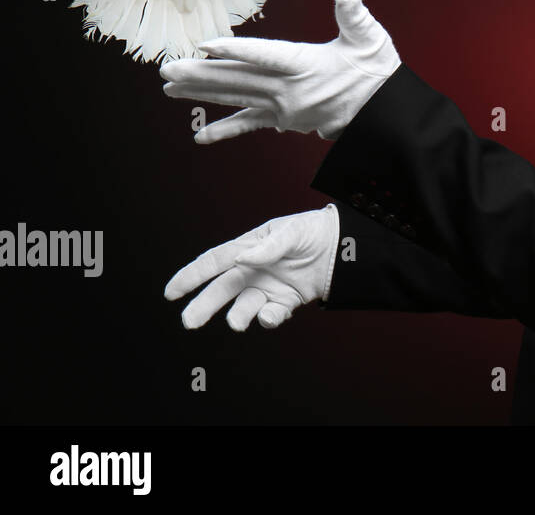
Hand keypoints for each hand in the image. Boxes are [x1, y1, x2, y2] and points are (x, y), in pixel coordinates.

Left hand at [160, 0, 400, 142]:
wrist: (384, 112)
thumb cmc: (376, 70)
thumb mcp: (370, 38)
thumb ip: (355, 17)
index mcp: (308, 65)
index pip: (267, 56)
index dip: (236, 50)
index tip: (205, 45)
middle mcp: (290, 90)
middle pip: (239, 80)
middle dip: (201, 75)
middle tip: (167, 70)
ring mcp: (285, 108)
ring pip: (237, 98)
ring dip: (202, 93)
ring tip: (170, 88)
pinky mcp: (285, 119)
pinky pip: (251, 124)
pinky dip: (226, 129)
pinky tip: (201, 136)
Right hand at [164, 205, 339, 330]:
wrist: (343, 247)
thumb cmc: (313, 231)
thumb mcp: (292, 231)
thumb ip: (268, 246)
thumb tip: (242, 258)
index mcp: (248, 248)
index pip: (214, 262)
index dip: (191, 276)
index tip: (171, 292)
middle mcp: (252, 270)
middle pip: (222, 290)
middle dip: (203, 306)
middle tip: (189, 322)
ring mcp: (267, 288)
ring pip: (243, 307)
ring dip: (237, 316)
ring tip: (236, 323)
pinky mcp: (284, 302)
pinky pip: (270, 315)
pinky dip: (268, 318)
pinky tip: (270, 315)